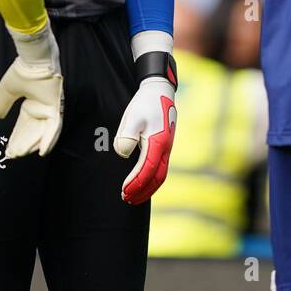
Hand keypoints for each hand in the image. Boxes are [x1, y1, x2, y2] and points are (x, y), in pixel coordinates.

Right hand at [0, 24, 63, 158]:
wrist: (34, 58)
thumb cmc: (22, 71)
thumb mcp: (7, 91)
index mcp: (32, 104)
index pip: (24, 126)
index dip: (16, 137)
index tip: (8, 149)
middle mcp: (42, 108)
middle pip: (33, 132)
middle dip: (23, 144)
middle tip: (12, 155)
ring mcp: (51, 108)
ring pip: (43, 132)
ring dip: (33, 144)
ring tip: (22, 155)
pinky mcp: (57, 107)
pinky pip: (55, 127)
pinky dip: (49, 139)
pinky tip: (42, 151)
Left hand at [115, 80, 175, 203]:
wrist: (160, 90)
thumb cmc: (145, 103)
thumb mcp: (132, 117)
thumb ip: (127, 136)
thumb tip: (123, 154)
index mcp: (158, 142)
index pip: (147, 170)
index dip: (135, 183)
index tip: (123, 191)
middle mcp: (165, 148)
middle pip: (156, 178)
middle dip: (142, 191)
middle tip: (127, 199)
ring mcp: (167, 148)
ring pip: (160, 175)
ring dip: (148, 188)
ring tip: (133, 197)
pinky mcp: (165, 146)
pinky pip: (161, 169)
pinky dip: (152, 180)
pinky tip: (142, 182)